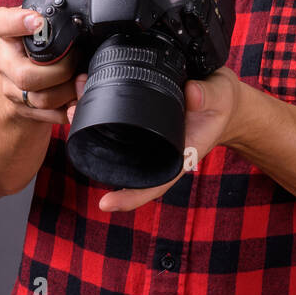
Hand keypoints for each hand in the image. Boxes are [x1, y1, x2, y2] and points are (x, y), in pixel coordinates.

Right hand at [0, 0, 83, 124]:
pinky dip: (69, 111)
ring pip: (39, 98)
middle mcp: (6, 61)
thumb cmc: (37, 44)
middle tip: (77, 60)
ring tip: (82, 80)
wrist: (20, 86)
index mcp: (9, 34)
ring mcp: (13, 89)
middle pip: (25, 73)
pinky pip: (49, 117)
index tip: (37, 19)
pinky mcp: (26, 112)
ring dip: (68, 92)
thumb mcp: (43, 16)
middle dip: (59, 70)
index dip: (16, 21)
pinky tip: (79, 102)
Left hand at [66, 66, 246, 212]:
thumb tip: (191, 94)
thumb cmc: (221, 103)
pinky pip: (117, 120)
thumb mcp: (222, 97)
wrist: (221, 98)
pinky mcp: (141, 118)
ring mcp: (147, 136)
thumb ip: (208, 96)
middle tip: (73, 119)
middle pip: (123, 161)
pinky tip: (87, 91)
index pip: (153, 183)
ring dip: (90, 122)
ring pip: (114, 139)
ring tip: (74, 103)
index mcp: (178, 154)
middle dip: (95, 147)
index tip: (106, 204)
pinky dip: (100, 107)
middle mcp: (158, 149)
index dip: (131, 197)